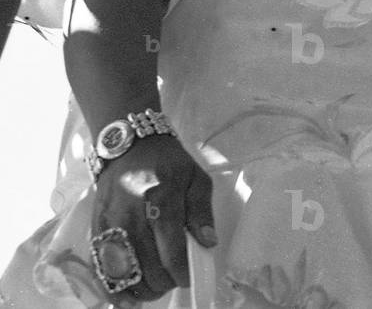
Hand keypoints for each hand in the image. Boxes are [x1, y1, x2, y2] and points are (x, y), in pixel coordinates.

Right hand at [91, 134, 216, 304]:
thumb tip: (208, 243)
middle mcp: (132, 215)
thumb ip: (202, 212)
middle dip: (165, 281)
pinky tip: (127, 298)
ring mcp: (110, 224)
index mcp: (161, 200)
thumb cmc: (168, 162)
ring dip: (142, 288)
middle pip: (148, 267)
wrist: (129, 146)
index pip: (172, 250)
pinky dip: (113, 289)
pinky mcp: (96, 229)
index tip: (190, 277)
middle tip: (175, 278)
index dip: (183, 272)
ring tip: (156, 286)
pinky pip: (102, 268)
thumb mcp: (196, 179)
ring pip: (125, 273)